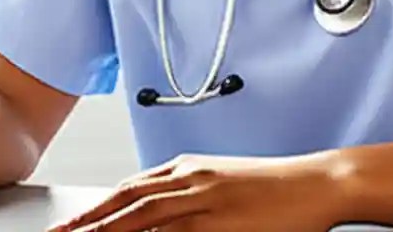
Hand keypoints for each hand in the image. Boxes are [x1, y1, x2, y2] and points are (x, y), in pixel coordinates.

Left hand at [46, 151, 354, 231]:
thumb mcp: (223, 182)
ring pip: (141, 216)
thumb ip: (188, 195)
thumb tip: (158, 216)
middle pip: (125, 200)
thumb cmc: (276, 187)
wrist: (319, 182)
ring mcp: (202, 200)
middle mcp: (188, 179)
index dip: (98, 206)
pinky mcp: (219, 222)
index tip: (73, 222)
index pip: (129, 187)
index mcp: (187, 168)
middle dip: (88, 219)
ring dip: (106, 231)